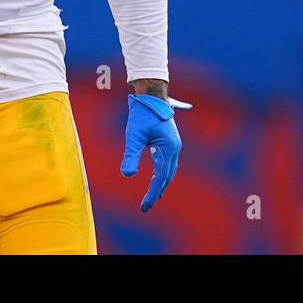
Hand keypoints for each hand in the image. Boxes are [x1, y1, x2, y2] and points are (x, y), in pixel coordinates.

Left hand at [120, 93, 192, 211]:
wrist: (151, 95)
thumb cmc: (142, 113)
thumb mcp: (133, 135)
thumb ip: (131, 155)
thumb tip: (127, 175)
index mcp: (169, 147)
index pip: (161, 177)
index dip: (152, 193)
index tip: (144, 207)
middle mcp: (175, 148)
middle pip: (168, 176)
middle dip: (157, 192)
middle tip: (145, 207)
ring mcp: (174, 145)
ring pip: (170, 170)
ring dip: (162, 184)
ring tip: (153, 197)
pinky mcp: (170, 142)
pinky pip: (168, 163)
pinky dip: (163, 174)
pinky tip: (157, 178)